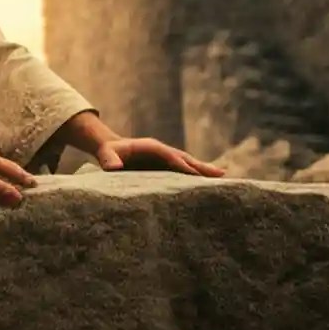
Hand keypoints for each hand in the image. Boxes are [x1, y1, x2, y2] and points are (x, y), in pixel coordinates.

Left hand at [94, 137, 225, 176]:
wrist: (110, 148)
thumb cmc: (108, 152)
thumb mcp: (106, 155)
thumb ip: (109, 160)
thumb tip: (113, 167)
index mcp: (151, 147)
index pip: (171, 157)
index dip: (183, 165)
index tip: (196, 175)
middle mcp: (162, 151)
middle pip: (185, 159)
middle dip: (202, 167)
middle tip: (221, 174)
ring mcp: (166, 158)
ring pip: (188, 164)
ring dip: (204, 170)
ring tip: (222, 176)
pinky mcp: (165, 166)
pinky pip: (183, 171)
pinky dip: (196, 176)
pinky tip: (207, 182)